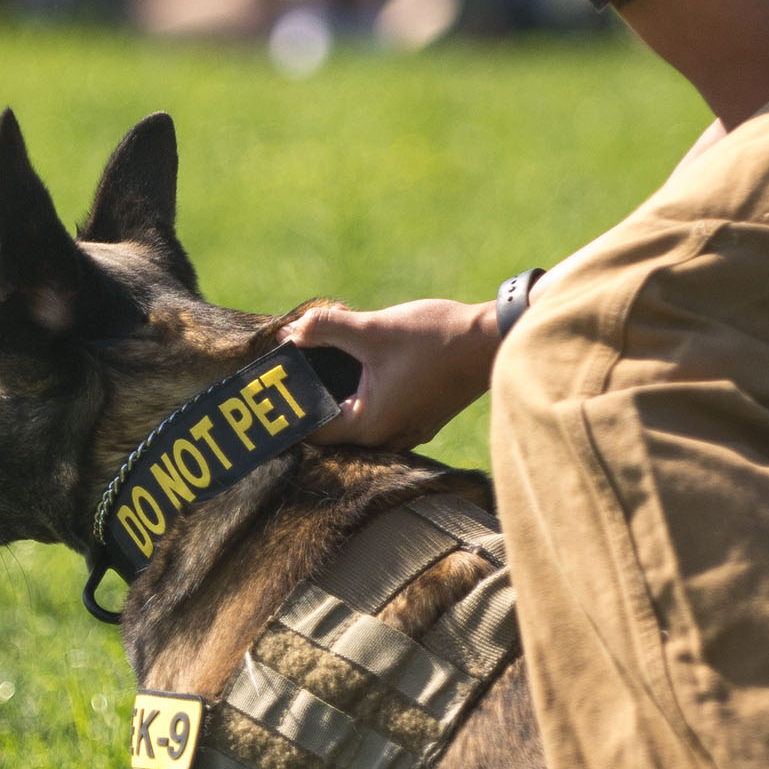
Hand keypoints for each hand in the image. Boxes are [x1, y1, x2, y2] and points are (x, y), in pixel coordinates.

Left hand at [283, 298, 500, 449]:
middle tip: (297, 362)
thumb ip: (326, 329)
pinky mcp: (420, 416)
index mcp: (371, 426)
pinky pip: (379, 410)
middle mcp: (388, 439)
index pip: (312, 431)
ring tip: (323, 356)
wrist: (493, 340)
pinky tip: (359, 361)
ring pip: (357, 416)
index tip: (275, 382)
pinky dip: (363, 390)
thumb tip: (291, 332)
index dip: (290, 407)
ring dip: (339, 389)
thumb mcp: (373, 329)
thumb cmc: (437, 339)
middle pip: (333, 425)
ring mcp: (407, 430)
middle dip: (314, 392)